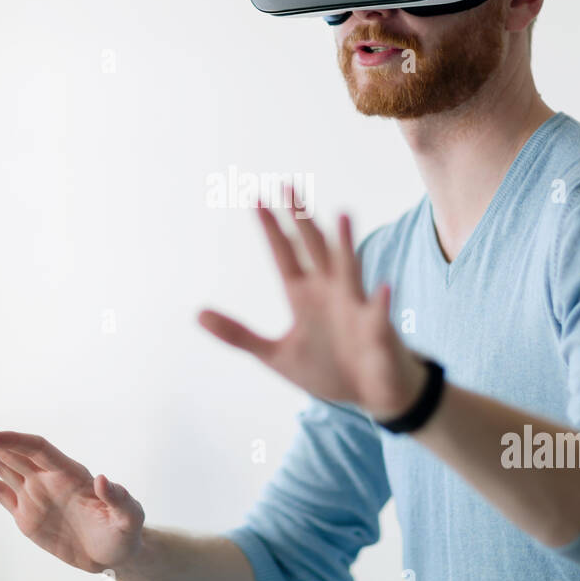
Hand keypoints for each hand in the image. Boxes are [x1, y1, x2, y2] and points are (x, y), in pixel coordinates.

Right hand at [0, 410, 144, 572]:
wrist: (113, 555)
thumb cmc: (125, 534)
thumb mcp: (130, 519)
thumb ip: (119, 499)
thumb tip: (104, 479)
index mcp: (70, 473)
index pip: (37, 449)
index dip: (14, 441)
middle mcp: (48, 478)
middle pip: (11, 449)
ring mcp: (35, 494)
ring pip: (1, 465)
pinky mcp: (26, 515)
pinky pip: (1, 493)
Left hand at [198, 189, 426, 419]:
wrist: (372, 394)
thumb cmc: (328, 369)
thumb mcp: (275, 355)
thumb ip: (238, 334)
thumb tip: (197, 314)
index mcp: (304, 296)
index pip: (285, 255)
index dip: (271, 229)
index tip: (257, 200)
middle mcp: (329, 292)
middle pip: (315, 248)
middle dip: (302, 220)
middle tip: (289, 187)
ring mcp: (355, 308)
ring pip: (349, 270)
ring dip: (345, 245)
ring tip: (342, 216)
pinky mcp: (376, 332)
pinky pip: (378, 316)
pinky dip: (380, 303)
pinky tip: (383, 289)